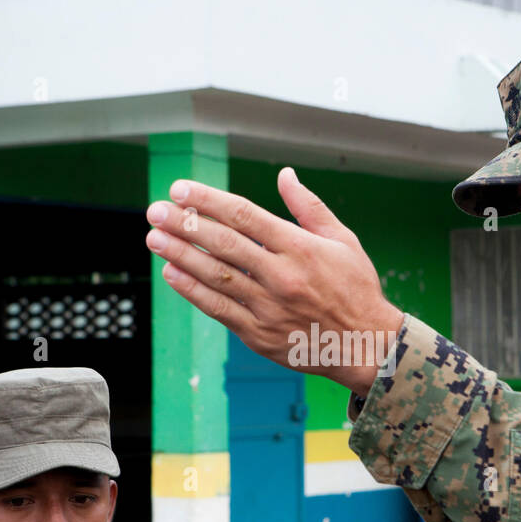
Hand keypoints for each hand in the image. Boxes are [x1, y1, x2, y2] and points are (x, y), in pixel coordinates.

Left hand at [144, 167, 403, 394]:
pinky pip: (218, 309)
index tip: (181, 189)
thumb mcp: (343, 241)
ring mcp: (269, 307)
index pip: (245, 215)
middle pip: (223, 243)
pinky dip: (192, 291)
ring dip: (180, 255)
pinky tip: (171, 273)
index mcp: (301, 247)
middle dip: (185, 224)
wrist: (366, 347)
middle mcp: (282, 276)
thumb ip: (309, 207)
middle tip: (156, 210)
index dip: (208, 200)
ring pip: (216, 276)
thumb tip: (284, 174)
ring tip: (154, 238)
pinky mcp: (259, 335)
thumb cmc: (356, 290)